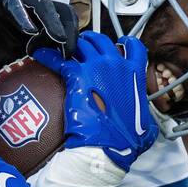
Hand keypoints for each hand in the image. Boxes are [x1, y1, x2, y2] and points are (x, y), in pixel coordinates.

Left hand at [34, 32, 157, 170]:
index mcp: (135, 73)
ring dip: (72, 47)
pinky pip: (59, 60)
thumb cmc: (127, 138)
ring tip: (63, 50)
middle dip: (90, 41)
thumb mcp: (147, 122)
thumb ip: (145, 111)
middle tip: (81, 47)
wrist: (107, 145)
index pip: (133, 46)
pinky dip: (48, 56)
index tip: (116, 45)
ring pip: (80, 45)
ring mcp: (96, 68)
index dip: (123, 43)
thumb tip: (146, 120)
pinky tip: (41, 54)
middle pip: (100, 41)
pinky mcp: (76, 76)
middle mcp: (116, 65)